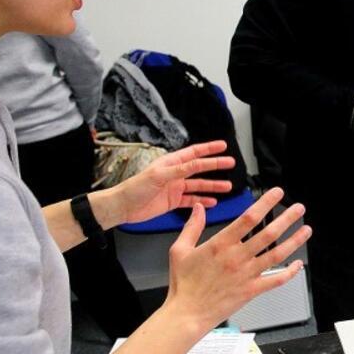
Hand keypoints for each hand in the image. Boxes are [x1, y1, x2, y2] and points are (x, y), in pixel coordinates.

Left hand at [108, 141, 234, 224]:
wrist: (123, 207)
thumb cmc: (134, 188)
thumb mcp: (159, 176)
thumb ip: (180, 170)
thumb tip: (197, 163)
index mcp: (170, 163)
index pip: (194, 153)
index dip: (209, 149)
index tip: (223, 146)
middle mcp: (174, 174)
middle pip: (200, 168)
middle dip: (215, 166)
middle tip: (230, 163)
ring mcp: (174, 188)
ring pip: (198, 185)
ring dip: (212, 186)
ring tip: (227, 187)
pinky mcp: (173, 201)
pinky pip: (191, 200)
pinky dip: (202, 201)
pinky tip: (212, 202)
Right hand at [165, 188, 311, 331]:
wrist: (186, 314)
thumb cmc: (183, 285)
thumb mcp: (179, 250)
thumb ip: (192, 227)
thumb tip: (199, 208)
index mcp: (220, 244)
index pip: (249, 218)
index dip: (266, 203)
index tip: (277, 194)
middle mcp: (237, 258)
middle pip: (268, 234)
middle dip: (287, 218)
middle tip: (299, 208)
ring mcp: (246, 275)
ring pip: (277, 254)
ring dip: (294, 241)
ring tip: (306, 229)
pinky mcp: (251, 290)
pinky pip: (275, 280)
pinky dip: (290, 272)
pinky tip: (298, 264)